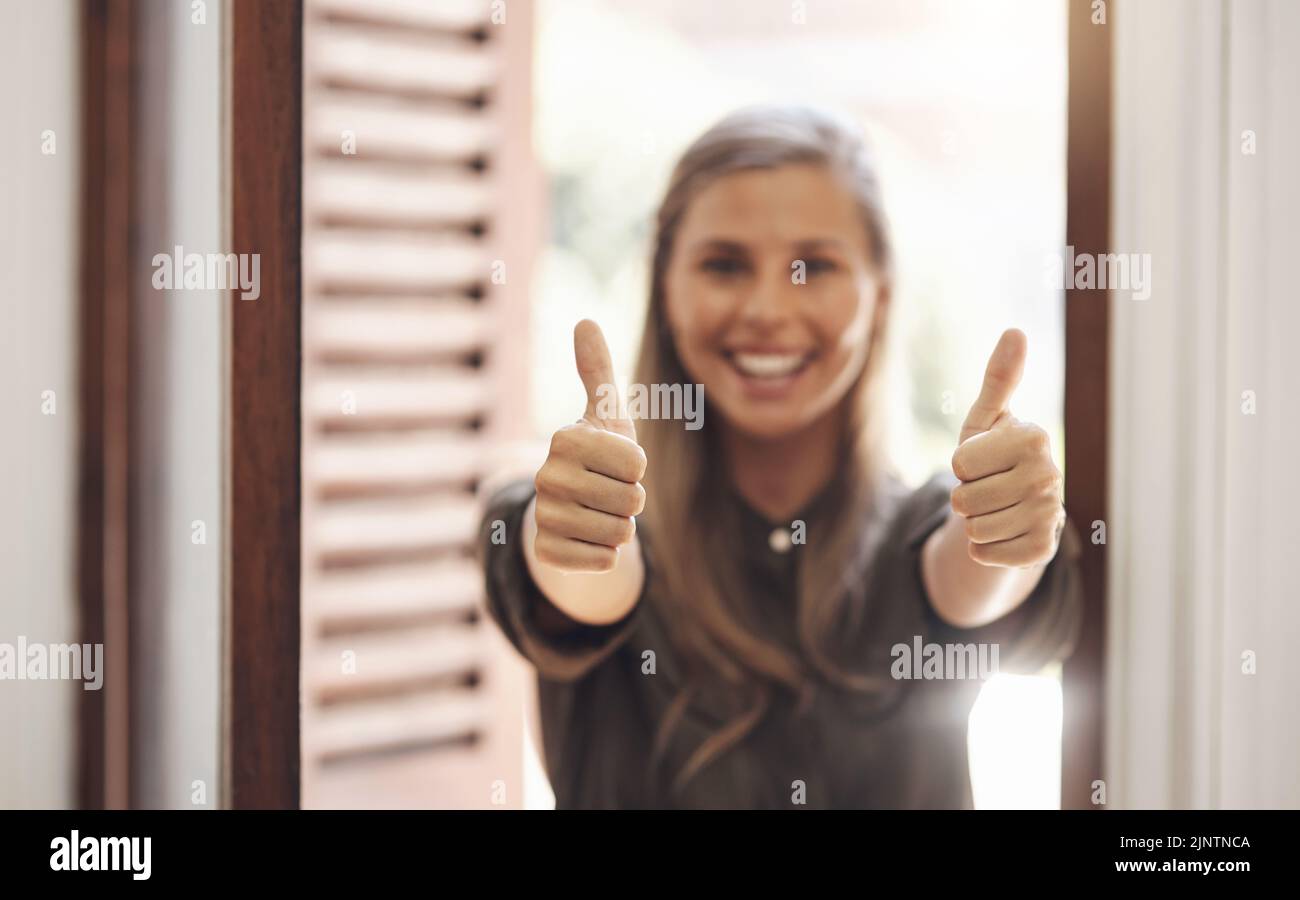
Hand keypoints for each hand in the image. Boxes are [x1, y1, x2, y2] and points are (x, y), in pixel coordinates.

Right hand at [531, 320, 646, 572]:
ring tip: (600, 515)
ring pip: (619, 534)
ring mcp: (543, 516)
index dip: (636, 467)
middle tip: (609, 493)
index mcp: (565, 439)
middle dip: (631, 501)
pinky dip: (606, 556)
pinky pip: (602, 562)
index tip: (616, 463)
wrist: (571, 509)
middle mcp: (545, 476)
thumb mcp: (605, 414)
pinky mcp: (546, 554)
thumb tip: (584, 320)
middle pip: (631, 500)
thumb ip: (598, 370)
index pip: (636, 463)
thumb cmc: (598, 456)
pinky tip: (588, 540)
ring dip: (620, 529)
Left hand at [949, 329, 1064, 567]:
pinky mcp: (1043, 551)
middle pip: (963, 499)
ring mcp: (1050, 516)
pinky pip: (984, 554)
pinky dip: (984, 549)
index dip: (961, 465)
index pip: (959, 462)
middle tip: (988, 489)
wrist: (1016, 509)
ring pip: (972, 528)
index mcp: (1034, 438)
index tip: (983, 461)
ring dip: (974, 523)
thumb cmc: (994, 457)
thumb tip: (1015, 330)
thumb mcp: (987, 420)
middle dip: (964, 497)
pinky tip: (1005, 533)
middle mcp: (1050, 476)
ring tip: (996, 509)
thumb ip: (999, 378)